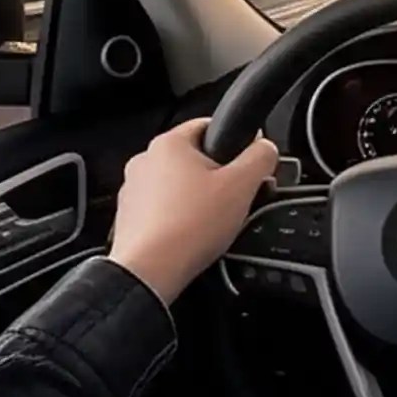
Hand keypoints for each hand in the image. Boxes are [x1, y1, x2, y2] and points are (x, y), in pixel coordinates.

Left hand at [109, 118, 277, 303]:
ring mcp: (134, 190)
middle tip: (238, 197)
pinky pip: (164, 208)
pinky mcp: (130, 216)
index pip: (210, 125)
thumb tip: (266, 148)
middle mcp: (145, 161)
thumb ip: (261, 157)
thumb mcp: (242, 185)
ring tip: (216, 221)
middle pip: (196, 158)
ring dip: (200, 197)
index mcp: (169, 143)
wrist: (150, 271)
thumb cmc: (190, 226)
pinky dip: (181, 217)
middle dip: (220, 176)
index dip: (237, 142)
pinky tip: (194, 234)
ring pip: (179, 184)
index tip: (251, 163)